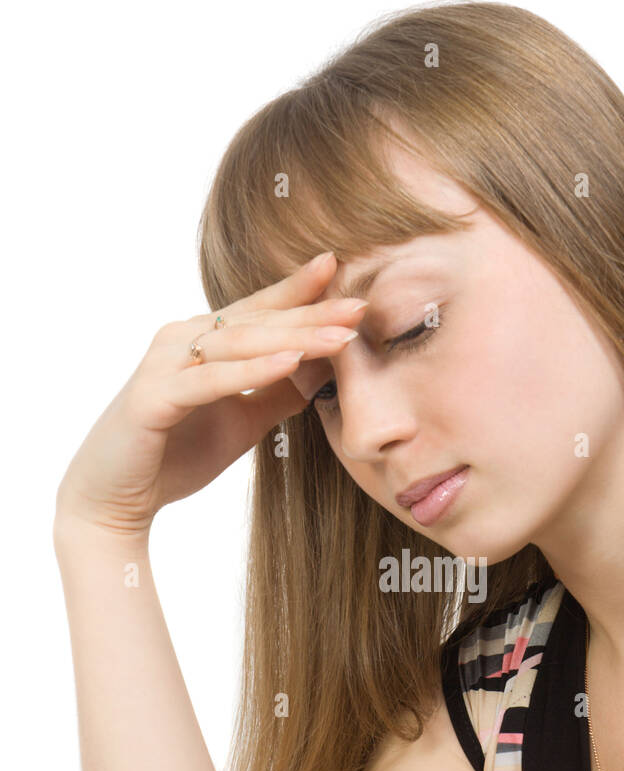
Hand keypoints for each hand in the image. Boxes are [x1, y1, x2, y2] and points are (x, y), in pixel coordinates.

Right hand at [53, 252, 365, 539]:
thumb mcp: (243, 421)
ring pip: (238, 344)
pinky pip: (210, 381)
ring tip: (341, 336)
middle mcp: (180, 340)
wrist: (116, 498)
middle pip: (257, 321)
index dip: (301, 292)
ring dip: (293, 338)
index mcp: (200, 341)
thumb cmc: (175, 454)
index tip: (344, 271)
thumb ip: (277, 392)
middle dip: (311, 313)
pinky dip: (251, 371)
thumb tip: (323, 369)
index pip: (260, 310)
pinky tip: (289, 362)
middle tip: (360, 304)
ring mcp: (164, 364)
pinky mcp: (154, 398)